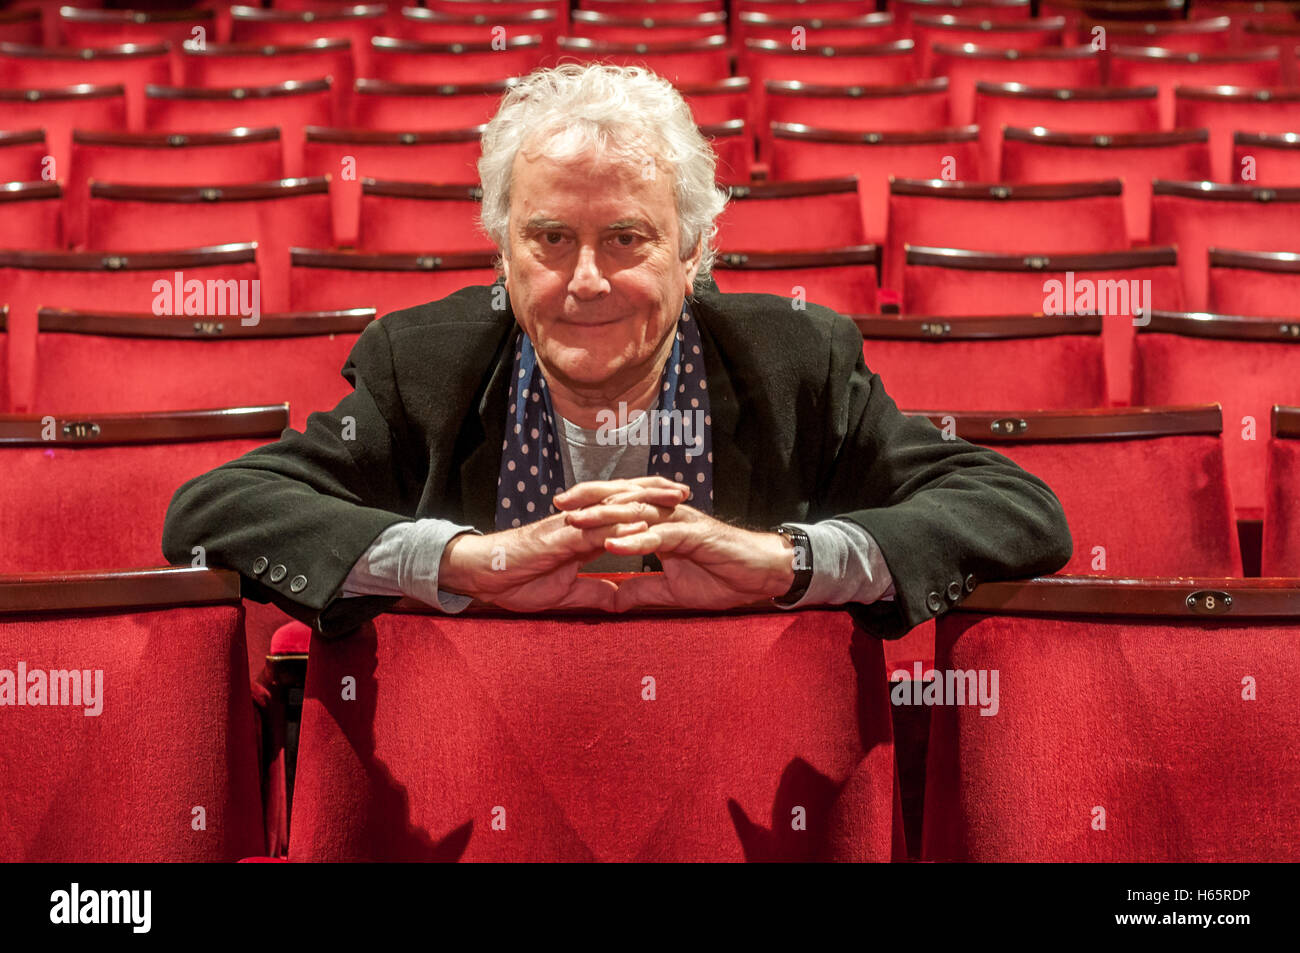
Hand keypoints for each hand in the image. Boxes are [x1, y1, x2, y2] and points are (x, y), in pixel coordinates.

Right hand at [438, 477, 690, 610]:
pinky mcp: (558, 537)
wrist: (482, 575)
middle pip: (624, 499)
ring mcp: (571, 526)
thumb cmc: (518, 579)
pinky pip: (594, 530)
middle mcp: (581, 521)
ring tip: (674, 498)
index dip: (650, 506)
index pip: (624, 512)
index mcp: (585, 532)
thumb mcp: (568, 592)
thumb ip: (596, 591)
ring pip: (615, 507)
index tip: (679, 505)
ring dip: (646, 501)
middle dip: (655, 493)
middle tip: (686, 490)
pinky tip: (640, 526)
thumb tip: (621, 600)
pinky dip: (618, 527)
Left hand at [570, 504, 798, 611]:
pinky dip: (636, 538)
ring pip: (637, 512)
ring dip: (605, 516)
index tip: (561, 514)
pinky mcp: (695, 534)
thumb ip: (642, 590)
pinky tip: (614, 543)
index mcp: (660, 524)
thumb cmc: (722, 577)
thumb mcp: (671, 591)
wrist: (760, 576)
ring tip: (577, 521)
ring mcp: (681, 521)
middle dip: (589, 500)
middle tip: (559, 504)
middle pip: (623, 500)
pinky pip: (660, 534)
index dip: (591, 508)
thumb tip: (614, 599)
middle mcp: (668, 515)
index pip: (619, 509)